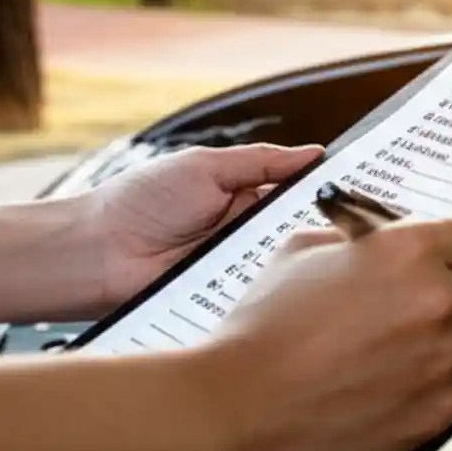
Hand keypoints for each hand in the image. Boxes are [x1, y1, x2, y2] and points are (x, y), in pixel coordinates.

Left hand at [87, 143, 322, 311]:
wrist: (95, 252)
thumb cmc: (139, 202)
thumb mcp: (205, 166)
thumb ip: (261, 161)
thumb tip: (312, 153)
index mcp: (242, 195)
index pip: (296, 193)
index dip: (323, 191)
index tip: (356, 187)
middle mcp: (244, 232)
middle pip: (297, 229)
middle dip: (316, 224)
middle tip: (339, 221)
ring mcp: (236, 267)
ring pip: (283, 261)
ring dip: (290, 254)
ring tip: (306, 247)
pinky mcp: (226, 298)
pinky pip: (258, 290)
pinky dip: (267, 284)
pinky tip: (278, 278)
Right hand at [198, 216, 451, 450]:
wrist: (238, 406)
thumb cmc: (261, 330)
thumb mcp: (301, 249)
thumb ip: (359, 238)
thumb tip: (381, 239)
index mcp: (407, 252)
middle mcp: (434, 303)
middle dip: (451, 291)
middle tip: (410, 304)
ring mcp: (439, 361)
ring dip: (439, 341)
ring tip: (385, 352)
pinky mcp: (435, 412)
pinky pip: (450, 391)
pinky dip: (423, 389)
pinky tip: (378, 388)